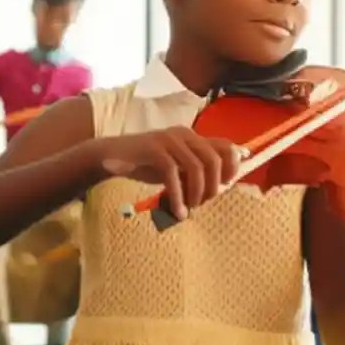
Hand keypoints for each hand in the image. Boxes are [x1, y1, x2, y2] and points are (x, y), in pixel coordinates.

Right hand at [93, 127, 245, 219]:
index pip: (226, 145)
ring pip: (196, 167)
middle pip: (214, 159)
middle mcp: (184, 134)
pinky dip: (178, 196)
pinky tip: (177, 210)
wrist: (112, 157)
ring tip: (190, 207)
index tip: (226, 186)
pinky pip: (173, 174)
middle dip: (213, 185)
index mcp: (193, 136)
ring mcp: (169, 140)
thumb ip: (196, 169)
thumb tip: (221, 183)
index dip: (232, 167)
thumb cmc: (147, 164)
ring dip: (197, 192)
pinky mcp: (154, 149)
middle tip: (203, 202)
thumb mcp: (177, 166)